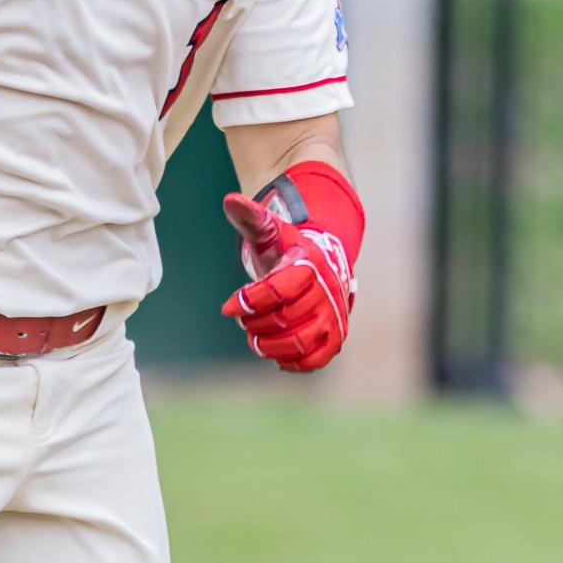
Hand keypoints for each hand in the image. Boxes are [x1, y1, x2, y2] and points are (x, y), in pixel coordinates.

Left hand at [219, 193, 354, 372]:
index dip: (248, 301)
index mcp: (309, 264)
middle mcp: (326, 292)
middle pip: (284, 319)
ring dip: (268, 345)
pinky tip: (275, 354)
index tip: (227, 307)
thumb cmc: (288, 250)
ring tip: (254, 338)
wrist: (321, 265)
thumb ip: (250, 216)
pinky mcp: (335, 339)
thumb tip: (229, 200)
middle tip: (242, 319)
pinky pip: (315, 360)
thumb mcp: (270, 230)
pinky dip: (292, 363)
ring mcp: (333, 317)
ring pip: (298, 343)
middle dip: (254, 323)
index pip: (277, 289)